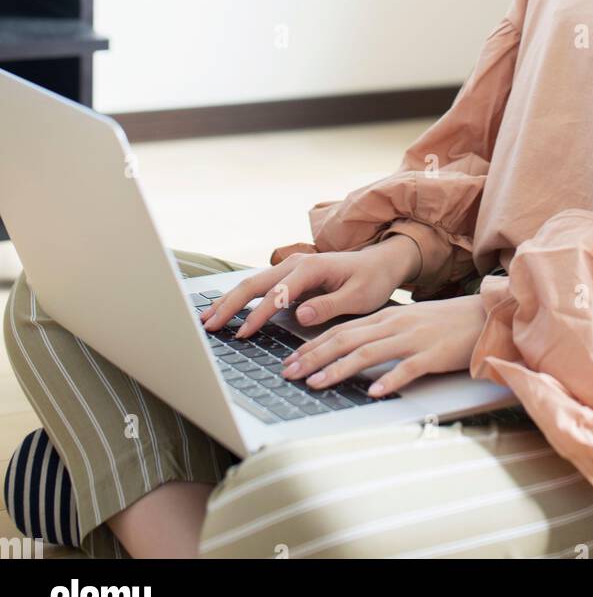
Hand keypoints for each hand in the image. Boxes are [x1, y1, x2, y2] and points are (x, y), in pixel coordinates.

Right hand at [198, 235, 420, 337]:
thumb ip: (330, 305)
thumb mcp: (359, 296)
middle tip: (209, 327)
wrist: (381, 262)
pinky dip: (241, 297)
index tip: (243, 335)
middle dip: (229, 305)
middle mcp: (296, 263)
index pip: (277, 294)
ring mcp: (291, 266)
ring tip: (207, 319)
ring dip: (229, 300)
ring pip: (252, 282)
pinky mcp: (290, 274)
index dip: (258, 316)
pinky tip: (227, 310)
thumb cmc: (372, 280)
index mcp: (312, 267)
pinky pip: (260, 286)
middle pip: (254, 283)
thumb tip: (301, 314)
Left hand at [280, 293, 488, 398]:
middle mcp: (394, 325)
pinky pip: (408, 368)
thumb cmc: (444, 323)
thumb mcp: (407, 323)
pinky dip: (389, 379)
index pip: (341, 331)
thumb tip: (351, 351)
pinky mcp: (433, 354)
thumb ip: (381, 334)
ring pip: (369, 352)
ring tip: (317, 383)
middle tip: (289, 373)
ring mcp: (413, 338)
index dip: (313, 345)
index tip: (290, 360)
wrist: (482, 316)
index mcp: (385, 318)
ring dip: (339, 368)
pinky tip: (373, 392)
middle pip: (346, 339)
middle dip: (314, 357)